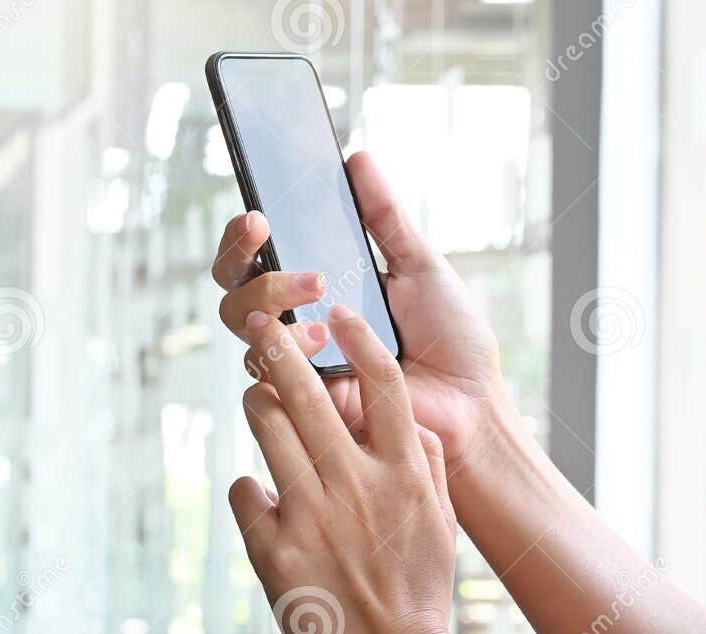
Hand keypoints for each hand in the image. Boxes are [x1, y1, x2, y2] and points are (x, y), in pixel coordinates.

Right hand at [212, 151, 506, 473]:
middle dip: (240, 254)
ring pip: (242, 324)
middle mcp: (298, 324)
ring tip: (318, 288)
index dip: (243, 234)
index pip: (257, 257)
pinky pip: (267, 372)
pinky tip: (323, 340)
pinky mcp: (304, 401)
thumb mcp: (420, 266)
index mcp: (319, 290)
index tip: (259, 211)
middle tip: (264, 228)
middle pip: (233, 287)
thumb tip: (356, 158)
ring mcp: (297, 364)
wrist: (472, 402)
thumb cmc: (450, 341)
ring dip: (269, 295)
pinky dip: (288, 348)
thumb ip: (384, 218)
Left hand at [230, 304, 457, 633]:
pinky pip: (246, 491)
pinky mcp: (276, 551)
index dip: (360, 341)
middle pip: (311, 394)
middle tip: (261, 322)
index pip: (385, 387)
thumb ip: (425, 467)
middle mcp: (357, 487)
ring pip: (268, 430)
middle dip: (280, 347)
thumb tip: (406, 423)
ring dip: (258, 405)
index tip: (342, 316)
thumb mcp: (441, 524)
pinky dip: (249, 487)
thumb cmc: (420, 593)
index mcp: (405, 477)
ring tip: (257, 397)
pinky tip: (259, 492)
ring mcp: (313, 517)